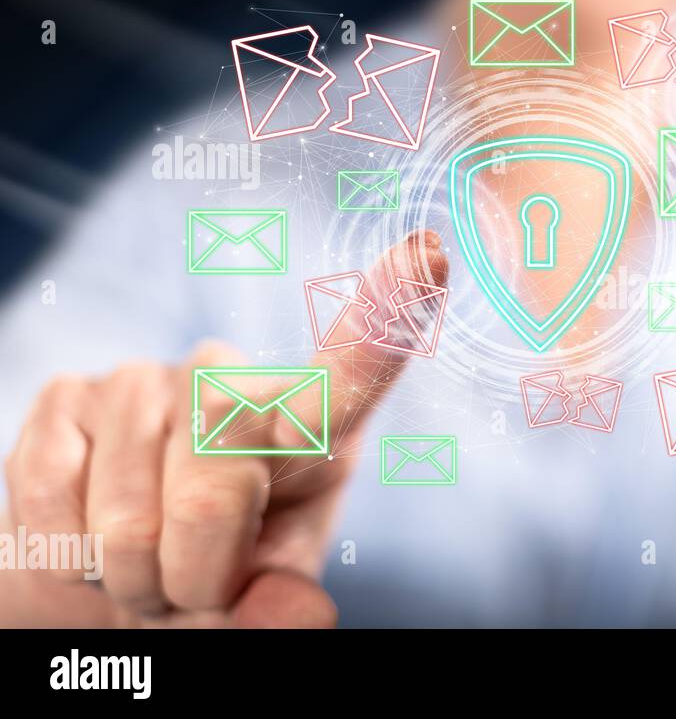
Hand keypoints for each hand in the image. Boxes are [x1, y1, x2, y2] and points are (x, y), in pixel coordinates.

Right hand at [1, 232, 447, 625]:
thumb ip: (285, 608)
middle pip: (215, 494)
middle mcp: (230, 383)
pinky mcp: (67, 396)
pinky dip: (66, 554)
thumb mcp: (266, 604)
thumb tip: (301, 609)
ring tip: (140, 567)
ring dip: (130, 576)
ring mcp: (147, 380)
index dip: (390, 314)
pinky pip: (56, 497)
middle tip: (188, 589)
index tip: (431, 255)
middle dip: (194, 577)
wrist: (107, 586)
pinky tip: (83, 540)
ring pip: (131, 517)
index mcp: (308, 430)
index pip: (352, 373)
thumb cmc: (209, 584)